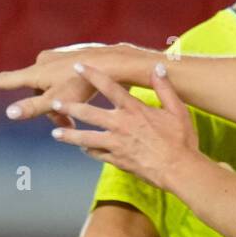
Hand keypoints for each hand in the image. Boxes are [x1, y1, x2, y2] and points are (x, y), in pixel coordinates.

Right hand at [0, 43, 152, 123]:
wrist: (114, 63)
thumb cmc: (85, 85)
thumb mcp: (58, 101)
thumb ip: (34, 107)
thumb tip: (9, 113)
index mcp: (35, 72)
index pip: (6, 79)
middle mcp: (43, 60)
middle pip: (37, 91)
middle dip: (48, 108)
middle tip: (67, 125)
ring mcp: (59, 56)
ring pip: (52, 84)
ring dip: (62, 100)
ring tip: (80, 111)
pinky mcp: (73, 55)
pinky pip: (65, 76)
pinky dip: (72, 88)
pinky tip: (88, 92)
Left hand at [50, 61, 198, 188]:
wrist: (179, 169)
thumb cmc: (181, 139)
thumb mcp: (178, 110)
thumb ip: (165, 88)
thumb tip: (158, 67)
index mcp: (134, 110)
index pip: (109, 87)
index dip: (92, 75)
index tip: (77, 67)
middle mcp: (121, 125)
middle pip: (88, 113)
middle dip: (69, 107)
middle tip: (54, 103)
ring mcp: (116, 144)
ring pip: (86, 138)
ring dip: (69, 135)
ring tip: (55, 134)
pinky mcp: (117, 160)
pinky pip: (98, 154)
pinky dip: (89, 151)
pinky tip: (83, 149)